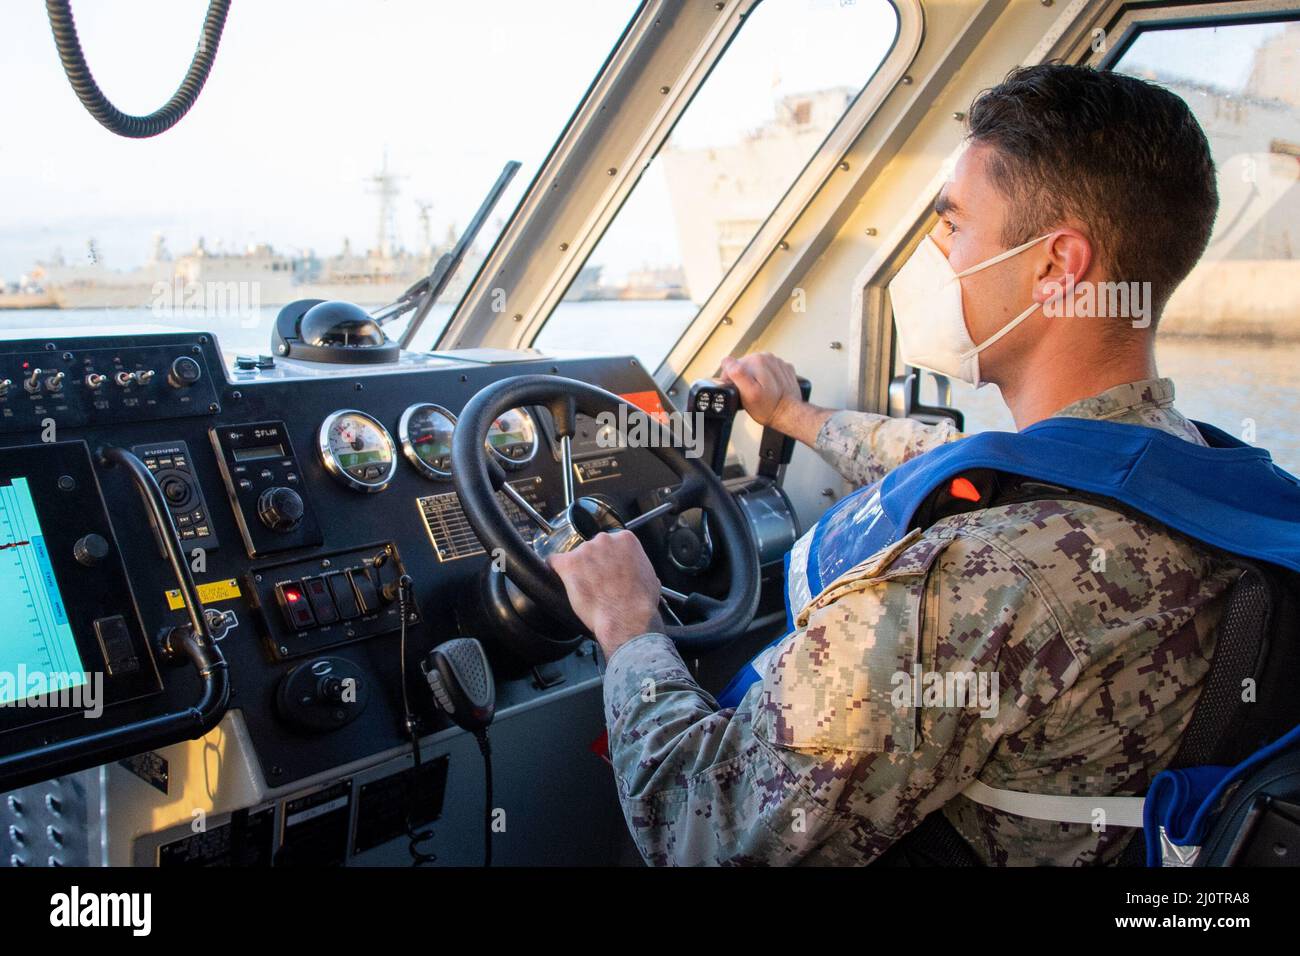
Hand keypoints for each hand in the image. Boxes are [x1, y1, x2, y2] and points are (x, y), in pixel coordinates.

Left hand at [548, 530, 663, 658]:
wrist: (627, 617)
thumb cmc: (639, 602)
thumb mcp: (650, 576)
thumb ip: (637, 565)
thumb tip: (634, 569)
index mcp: (625, 539)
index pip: (610, 542)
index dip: (607, 559)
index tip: (606, 569)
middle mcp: (605, 540)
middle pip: (592, 548)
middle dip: (592, 563)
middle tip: (596, 582)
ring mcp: (586, 550)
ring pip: (575, 557)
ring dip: (577, 571)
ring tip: (585, 590)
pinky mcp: (569, 563)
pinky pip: (554, 561)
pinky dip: (556, 570)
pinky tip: (561, 581)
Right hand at [718, 352, 801, 428]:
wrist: (790, 414)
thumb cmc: (769, 408)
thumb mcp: (747, 394)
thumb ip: (736, 373)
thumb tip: (728, 361)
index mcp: (756, 360)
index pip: (731, 365)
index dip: (730, 379)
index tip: (738, 391)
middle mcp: (767, 357)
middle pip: (744, 366)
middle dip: (744, 379)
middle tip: (750, 394)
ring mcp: (777, 362)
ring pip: (756, 369)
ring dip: (755, 379)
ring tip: (761, 393)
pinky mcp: (784, 369)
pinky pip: (769, 372)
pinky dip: (767, 379)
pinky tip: (770, 390)